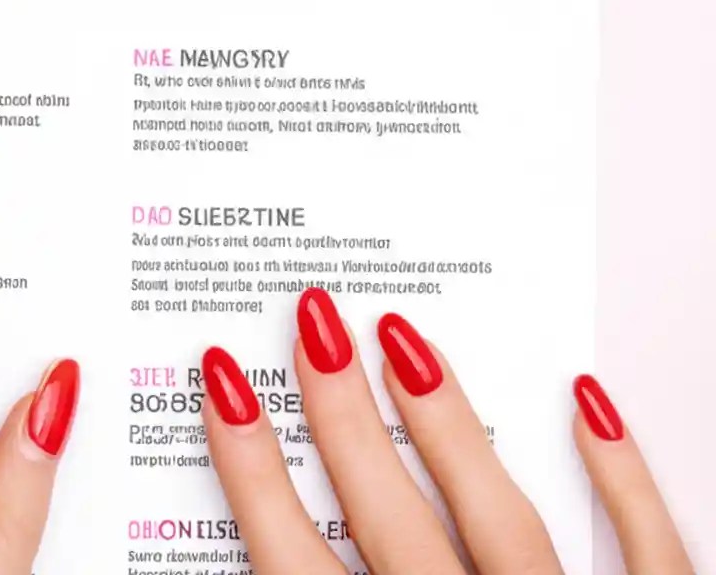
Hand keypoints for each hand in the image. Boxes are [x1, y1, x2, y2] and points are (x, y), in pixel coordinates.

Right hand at [202, 287, 692, 573]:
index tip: (225, 389)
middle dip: (342, 415)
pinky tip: (588, 405)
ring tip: (405, 337)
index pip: (294, 565)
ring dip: (446, 423)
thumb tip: (264, 561)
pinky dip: (621, 478)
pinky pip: (647, 551)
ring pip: (499, 517)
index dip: (252, 473)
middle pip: (390, 520)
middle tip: (312, 322)